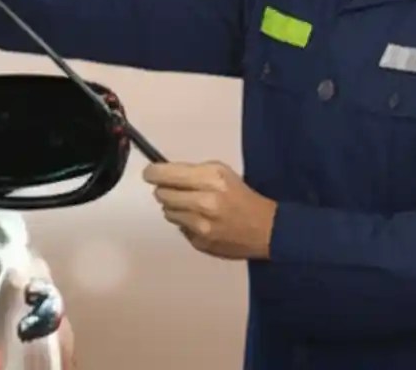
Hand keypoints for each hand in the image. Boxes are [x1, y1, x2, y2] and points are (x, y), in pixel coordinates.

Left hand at [142, 161, 276, 259]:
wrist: (266, 229)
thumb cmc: (243, 197)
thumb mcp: (223, 173)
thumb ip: (193, 173)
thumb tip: (163, 175)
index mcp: (211, 179)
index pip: (167, 175)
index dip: (153, 173)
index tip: (149, 173)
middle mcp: (204, 202)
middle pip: (163, 194)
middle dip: (165, 190)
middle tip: (173, 189)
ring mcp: (200, 226)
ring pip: (168, 212)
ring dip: (175, 207)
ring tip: (193, 206)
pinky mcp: (199, 243)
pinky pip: (179, 228)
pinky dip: (186, 223)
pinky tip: (202, 221)